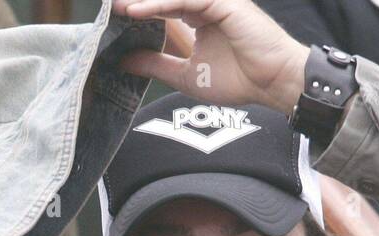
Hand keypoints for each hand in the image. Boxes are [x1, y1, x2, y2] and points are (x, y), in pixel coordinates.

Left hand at [111, 0, 308, 112]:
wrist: (273, 84)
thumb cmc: (240, 80)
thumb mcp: (185, 76)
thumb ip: (156, 66)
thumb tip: (124, 62)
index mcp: (198, 18)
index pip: (160, 7)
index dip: (135, 11)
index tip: (109, 17)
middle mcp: (204, 5)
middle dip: (134, 1)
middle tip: (105, 5)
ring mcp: (214, 1)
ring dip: (141, 1)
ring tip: (115, 6)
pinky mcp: (223, 3)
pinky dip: (160, 4)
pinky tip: (136, 11)